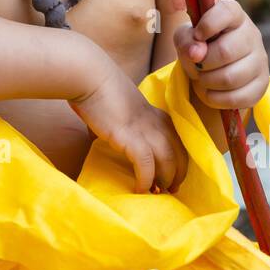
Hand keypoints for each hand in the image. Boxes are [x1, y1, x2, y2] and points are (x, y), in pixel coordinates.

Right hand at [68, 59, 187, 193]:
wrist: (90, 77)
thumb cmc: (100, 90)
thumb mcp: (124, 107)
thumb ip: (129, 122)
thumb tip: (120, 137)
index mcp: (158, 115)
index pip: (180, 143)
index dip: (180, 162)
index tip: (172, 177)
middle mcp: (157, 123)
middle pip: (180, 154)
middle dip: (177, 175)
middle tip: (168, 190)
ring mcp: (145, 130)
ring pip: (169, 161)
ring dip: (164, 180)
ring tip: (156, 192)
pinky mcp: (130, 137)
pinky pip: (146, 165)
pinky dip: (145, 179)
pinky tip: (139, 188)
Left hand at [173, 0, 269, 109]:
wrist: (212, 69)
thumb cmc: (199, 46)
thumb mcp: (185, 38)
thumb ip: (186, 39)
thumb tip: (197, 53)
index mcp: (234, 16)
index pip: (227, 12)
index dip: (208, 24)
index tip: (197, 35)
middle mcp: (252, 34)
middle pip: (225, 52)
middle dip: (203, 63)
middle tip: (197, 65)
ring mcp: (261, 60)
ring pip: (230, 78)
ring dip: (207, 82)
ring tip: (203, 78)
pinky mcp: (262, 84)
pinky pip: (237, 98)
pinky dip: (216, 99)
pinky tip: (212, 91)